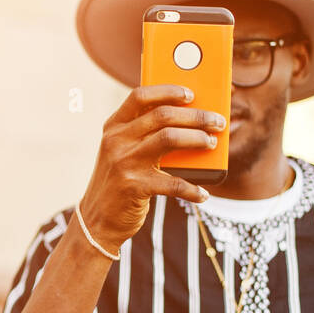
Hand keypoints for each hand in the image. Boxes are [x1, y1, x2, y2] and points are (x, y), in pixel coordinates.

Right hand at [78, 85, 223, 252]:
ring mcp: (124, 163)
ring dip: (197, 139)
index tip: (191, 93)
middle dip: (196, 116)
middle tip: (217, 122)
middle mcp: (116, 141)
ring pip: (169, 138)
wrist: (96, 221)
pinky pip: (173, 183)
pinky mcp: (134, 187)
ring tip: (211, 143)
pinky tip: (203, 194)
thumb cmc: (119, 183)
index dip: (168, 91)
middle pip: (162, 115)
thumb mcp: (122, 153)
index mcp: (113, 127)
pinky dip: (192, 189)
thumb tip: (191, 123)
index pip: (140, 96)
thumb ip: (144, 136)